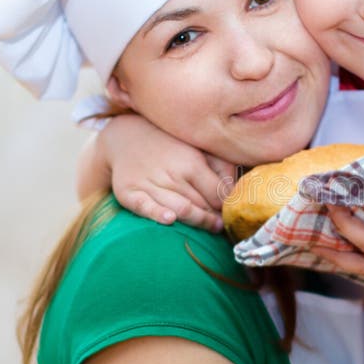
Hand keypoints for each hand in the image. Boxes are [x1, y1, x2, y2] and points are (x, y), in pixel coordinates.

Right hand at [99, 115, 235, 231]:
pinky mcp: (129, 192)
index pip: (217, 194)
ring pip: (180, 209)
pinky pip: (144, 207)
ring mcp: (149, 183)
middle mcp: (172, 173)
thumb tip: (235, 191)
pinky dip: (157, 214)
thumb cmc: (170, 146)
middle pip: (201, 204)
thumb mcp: (199, 147)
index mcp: (191, 163)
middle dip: (215, 217)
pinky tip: (170, 220)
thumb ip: (220, 166)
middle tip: (224, 225)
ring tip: (211, 227)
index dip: (227, 207)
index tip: (232, 213)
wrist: (127, 136)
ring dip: (198, 221)